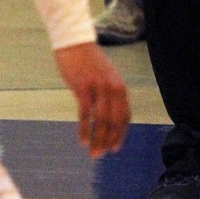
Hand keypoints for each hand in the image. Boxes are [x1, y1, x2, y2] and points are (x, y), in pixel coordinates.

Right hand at [54, 42, 130, 156]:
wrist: (74, 43)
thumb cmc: (88, 62)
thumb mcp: (105, 77)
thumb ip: (109, 94)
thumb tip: (108, 115)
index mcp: (120, 87)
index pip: (124, 116)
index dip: (120, 134)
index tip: (115, 147)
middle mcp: (113, 88)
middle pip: (114, 121)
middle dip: (108, 140)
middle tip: (102, 155)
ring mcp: (99, 87)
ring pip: (101, 120)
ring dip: (98, 139)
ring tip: (94, 153)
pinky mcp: (83, 87)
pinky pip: (86, 114)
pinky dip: (85, 129)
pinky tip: (82, 141)